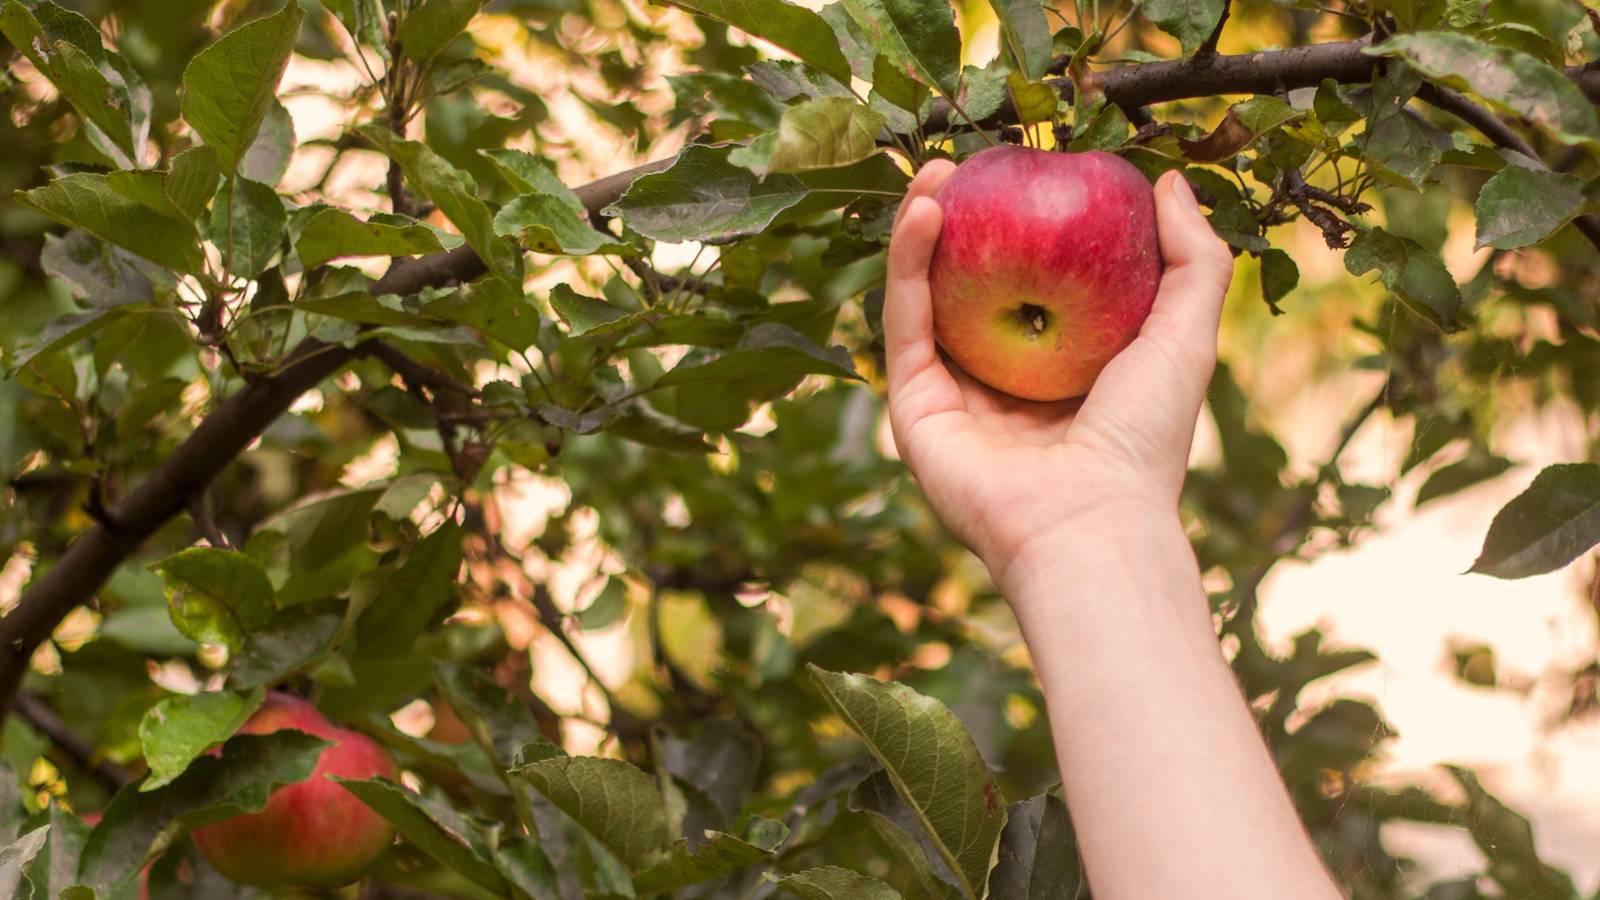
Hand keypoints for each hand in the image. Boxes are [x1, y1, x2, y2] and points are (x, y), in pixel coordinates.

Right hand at [884, 161, 1233, 591]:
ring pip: (927, 297)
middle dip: (963, 220)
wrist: (1089, 522)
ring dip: (921, 230)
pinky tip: (923, 212)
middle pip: (971, 284)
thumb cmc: (1144, 439)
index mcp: (1060, 368)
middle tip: (969, 163)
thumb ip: (1192, 258)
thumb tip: (1168, 182)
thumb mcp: (1187, 334)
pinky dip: (906, 265)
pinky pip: (904, 324)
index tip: (1029, 167)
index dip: (1026, 222)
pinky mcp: (914, 407)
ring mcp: (953, 395)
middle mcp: (1001, 380)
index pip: (1035, 280)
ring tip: (935, 171)